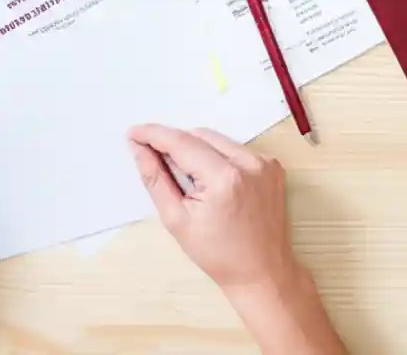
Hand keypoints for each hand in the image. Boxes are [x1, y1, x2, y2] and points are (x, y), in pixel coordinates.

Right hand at [126, 124, 295, 290]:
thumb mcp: (176, 219)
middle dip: (176, 145)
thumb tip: (138, 149)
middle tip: (160, 166)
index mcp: (225, 179)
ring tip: (192, 184)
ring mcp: (265, 163)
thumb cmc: (219, 255)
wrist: (262, 273)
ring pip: (217, 139)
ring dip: (197, 151)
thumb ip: (155, 179)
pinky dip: (218, 158)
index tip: (134, 133)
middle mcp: (249, 164)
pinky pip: (235, 149)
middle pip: (199, 135)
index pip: (181, 142)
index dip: (154, 135)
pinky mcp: (272, 166)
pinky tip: (214, 185)